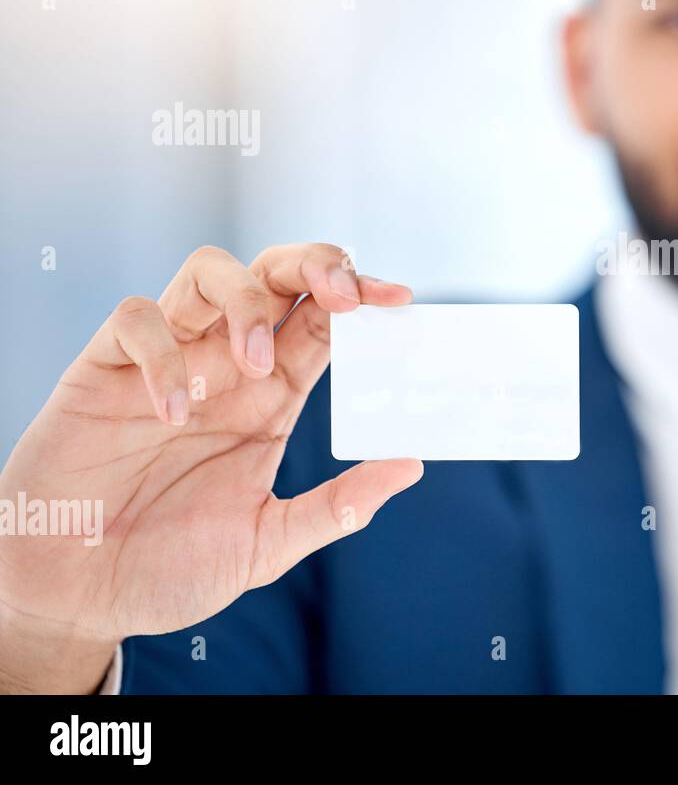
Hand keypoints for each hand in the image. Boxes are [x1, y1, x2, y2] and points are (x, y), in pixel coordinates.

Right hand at [0, 244, 422, 690]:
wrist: (79, 599)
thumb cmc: (171, 569)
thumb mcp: (268, 545)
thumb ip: (337, 507)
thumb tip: (410, 465)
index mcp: (271, 396)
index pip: (322, 321)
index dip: (360, 297)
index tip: (398, 299)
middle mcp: (224, 367)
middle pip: (274, 275)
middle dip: (315, 266)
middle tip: (346, 298)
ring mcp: (166, 363)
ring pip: (207, 272)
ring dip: (245, 300)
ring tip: (254, 362)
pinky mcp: (103, 372)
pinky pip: (135, 320)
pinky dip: (162, 352)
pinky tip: (174, 412)